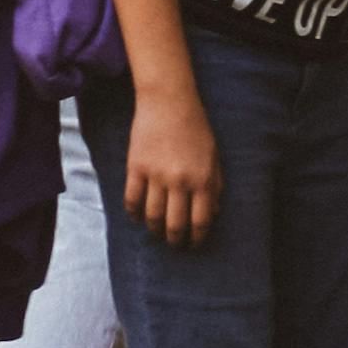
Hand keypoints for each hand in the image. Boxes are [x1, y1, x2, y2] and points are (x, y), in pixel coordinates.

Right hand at [124, 80, 224, 246]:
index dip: (196, 239)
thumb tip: (214, 214)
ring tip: (157, 232)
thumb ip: (216, 185)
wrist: (169, 102)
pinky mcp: (136, 168)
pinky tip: (138, 216)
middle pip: (175, 225)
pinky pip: (132, 200)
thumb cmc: (196, 128)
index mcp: (203, 180)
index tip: (193, 246)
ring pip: (152, 217)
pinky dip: (134, 213)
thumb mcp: (214, 156)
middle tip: (174, 244)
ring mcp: (156, 175)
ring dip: (154, 230)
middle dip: (175, 240)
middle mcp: (180, 181)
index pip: (200, 222)